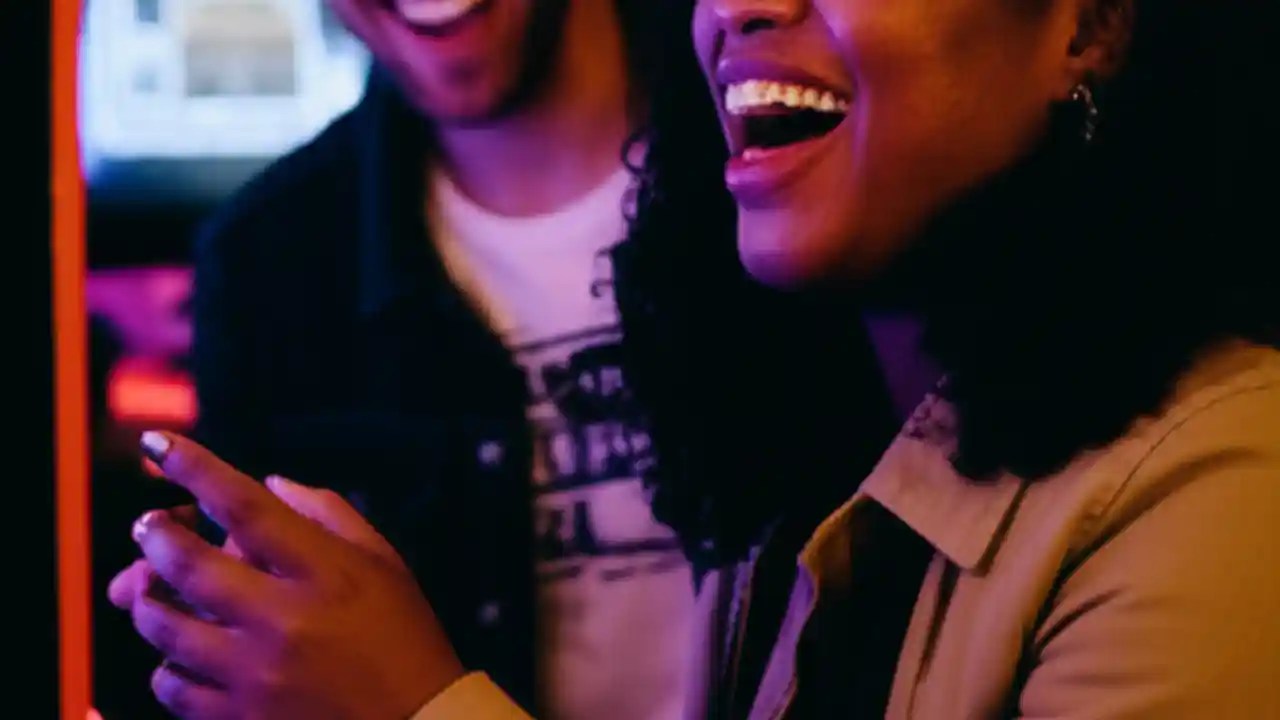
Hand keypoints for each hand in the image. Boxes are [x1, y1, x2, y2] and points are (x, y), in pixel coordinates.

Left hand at [125, 432, 463, 719]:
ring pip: (166, 629)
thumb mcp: (384, 564)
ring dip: (149, 600)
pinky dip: (166, 665)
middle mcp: (285, 620)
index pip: (245, 508)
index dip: (196, 469)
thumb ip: (328, 514)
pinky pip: (173, 688)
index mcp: (325, 573)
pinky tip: (179, 654)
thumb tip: (269, 483)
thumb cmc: (404, 638)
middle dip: (154, 536)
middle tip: (148, 526)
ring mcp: (257, 675)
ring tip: (152, 589)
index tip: (159, 444)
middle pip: (189, 566)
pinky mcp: (241, 719)